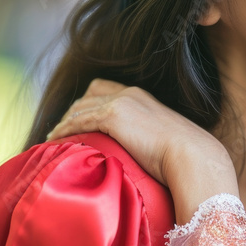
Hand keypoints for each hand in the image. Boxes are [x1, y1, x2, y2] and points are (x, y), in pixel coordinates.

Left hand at [47, 78, 238, 223]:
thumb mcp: (163, 139)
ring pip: (81, 107)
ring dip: (65, 121)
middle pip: (89, 94)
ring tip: (54, 137)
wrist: (191, 155)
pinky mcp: (113, 116)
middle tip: (62, 130)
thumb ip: (149, 138)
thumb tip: (146, 155)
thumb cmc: (184, 156)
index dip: (90, 103)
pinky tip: (55, 140)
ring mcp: (121, 102)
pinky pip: (79, 120)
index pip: (106, 90)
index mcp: (142, 97)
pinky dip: (65, 129)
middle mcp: (130, 94)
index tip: (80, 119)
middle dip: (74, 110)